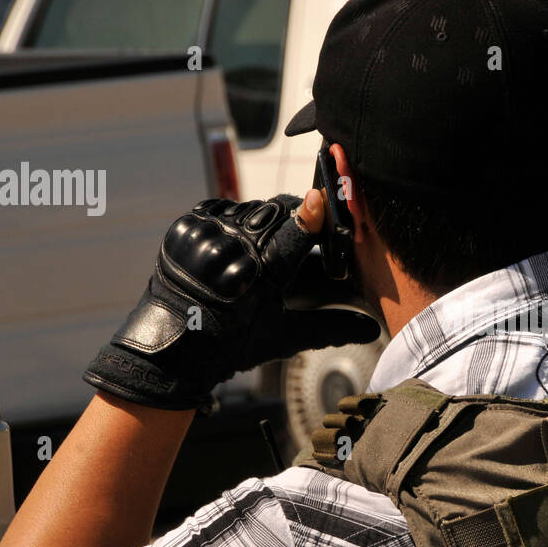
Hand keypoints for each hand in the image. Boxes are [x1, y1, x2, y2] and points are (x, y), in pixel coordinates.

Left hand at [83, 191, 379, 410]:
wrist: (176, 349)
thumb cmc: (234, 344)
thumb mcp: (286, 337)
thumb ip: (332, 326)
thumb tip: (371, 329)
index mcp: (259, 273)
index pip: (294, 233)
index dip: (313, 216)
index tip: (322, 197)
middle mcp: (231, 248)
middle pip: (277, 212)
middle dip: (297, 217)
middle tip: (308, 229)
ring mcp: (205, 234)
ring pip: (251, 208)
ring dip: (266, 221)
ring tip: (266, 246)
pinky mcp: (185, 227)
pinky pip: (221, 209)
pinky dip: (235, 220)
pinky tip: (238, 240)